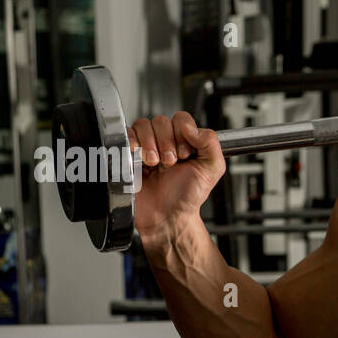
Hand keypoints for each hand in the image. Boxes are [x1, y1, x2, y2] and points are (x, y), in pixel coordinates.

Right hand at [126, 111, 225, 241]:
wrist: (166, 217)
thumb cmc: (187, 197)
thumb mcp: (212, 169)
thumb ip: (211, 143)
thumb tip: (191, 126)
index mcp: (186, 142)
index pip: (181, 119)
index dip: (182, 134)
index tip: (185, 155)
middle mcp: (166, 142)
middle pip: (161, 121)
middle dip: (166, 142)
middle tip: (169, 163)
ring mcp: (147, 147)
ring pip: (143, 125)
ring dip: (150, 144)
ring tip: (155, 164)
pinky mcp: (129, 154)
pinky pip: (126, 135)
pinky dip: (132, 143)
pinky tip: (141, 160)